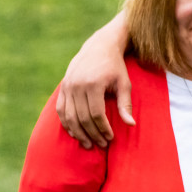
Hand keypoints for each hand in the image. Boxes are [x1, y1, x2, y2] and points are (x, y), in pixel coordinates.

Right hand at [55, 25, 133, 148]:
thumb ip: (125, 104)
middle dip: (92, 134)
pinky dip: (67, 123)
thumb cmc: (115, 67)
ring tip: (88, 144)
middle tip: (101, 145)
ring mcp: (67, 86)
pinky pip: (61, 110)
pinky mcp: (63, 87)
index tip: (110, 138)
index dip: (103, 128)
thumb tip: (131, 125)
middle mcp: (77, 85)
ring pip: (69, 117)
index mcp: (93, 84)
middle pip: (82, 118)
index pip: (96, 114)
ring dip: (78, 133)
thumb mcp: (124, 83)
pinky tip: (75, 133)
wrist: (99, 47)